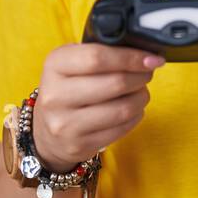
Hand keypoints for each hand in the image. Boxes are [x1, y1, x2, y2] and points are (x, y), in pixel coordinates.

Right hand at [31, 44, 166, 172]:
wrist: (46, 131)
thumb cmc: (68, 88)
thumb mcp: (73, 63)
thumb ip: (102, 52)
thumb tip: (144, 53)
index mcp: (54, 65)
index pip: (98, 57)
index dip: (131, 57)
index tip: (151, 58)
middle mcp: (55, 95)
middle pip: (115, 83)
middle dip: (141, 76)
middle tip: (147, 73)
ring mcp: (65, 124)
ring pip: (122, 109)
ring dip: (141, 97)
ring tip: (141, 91)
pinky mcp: (78, 144)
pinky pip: (121, 128)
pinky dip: (135, 116)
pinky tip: (133, 109)